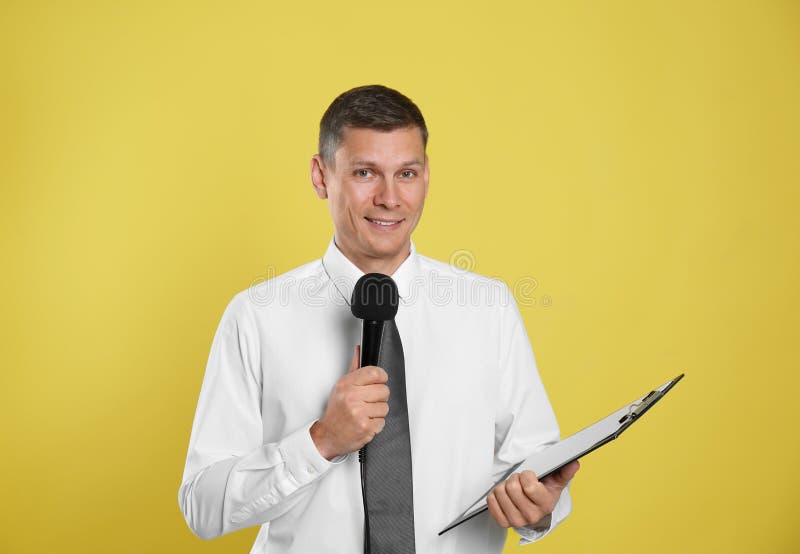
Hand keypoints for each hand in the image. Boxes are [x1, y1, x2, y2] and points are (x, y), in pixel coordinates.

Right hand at [310, 345, 389, 459]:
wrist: (327, 436)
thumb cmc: (336, 411)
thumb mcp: (341, 387)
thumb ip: (354, 368)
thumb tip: (359, 350)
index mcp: (347, 384)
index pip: (375, 373)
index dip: (381, 378)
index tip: (378, 382)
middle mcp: (352, 397)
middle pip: (384, 390)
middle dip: (379, 397)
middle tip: (368, 402)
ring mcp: (359, 413)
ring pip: (385, 407)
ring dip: (377, 412)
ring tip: (365, 413)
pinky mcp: (365, 428)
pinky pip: (382, 422)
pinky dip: (376, 424)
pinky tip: (365, 422)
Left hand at [487, 461, 578, 528]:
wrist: (536, 509)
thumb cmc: (544, 492)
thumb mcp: (556, 481)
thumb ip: (565, 471)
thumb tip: (574, 463)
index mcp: (545, 505)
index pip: (529, 486)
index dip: (526, 475)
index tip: (529, 475)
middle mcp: (531, 516)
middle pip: (512, 488)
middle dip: (515, 478)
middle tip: (520, 482)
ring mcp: (516, 521)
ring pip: (500, 492)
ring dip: (504, 486)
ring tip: (513, 489)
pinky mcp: (503, 522)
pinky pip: (491, 501)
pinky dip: (495, 495)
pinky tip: (504, 496)